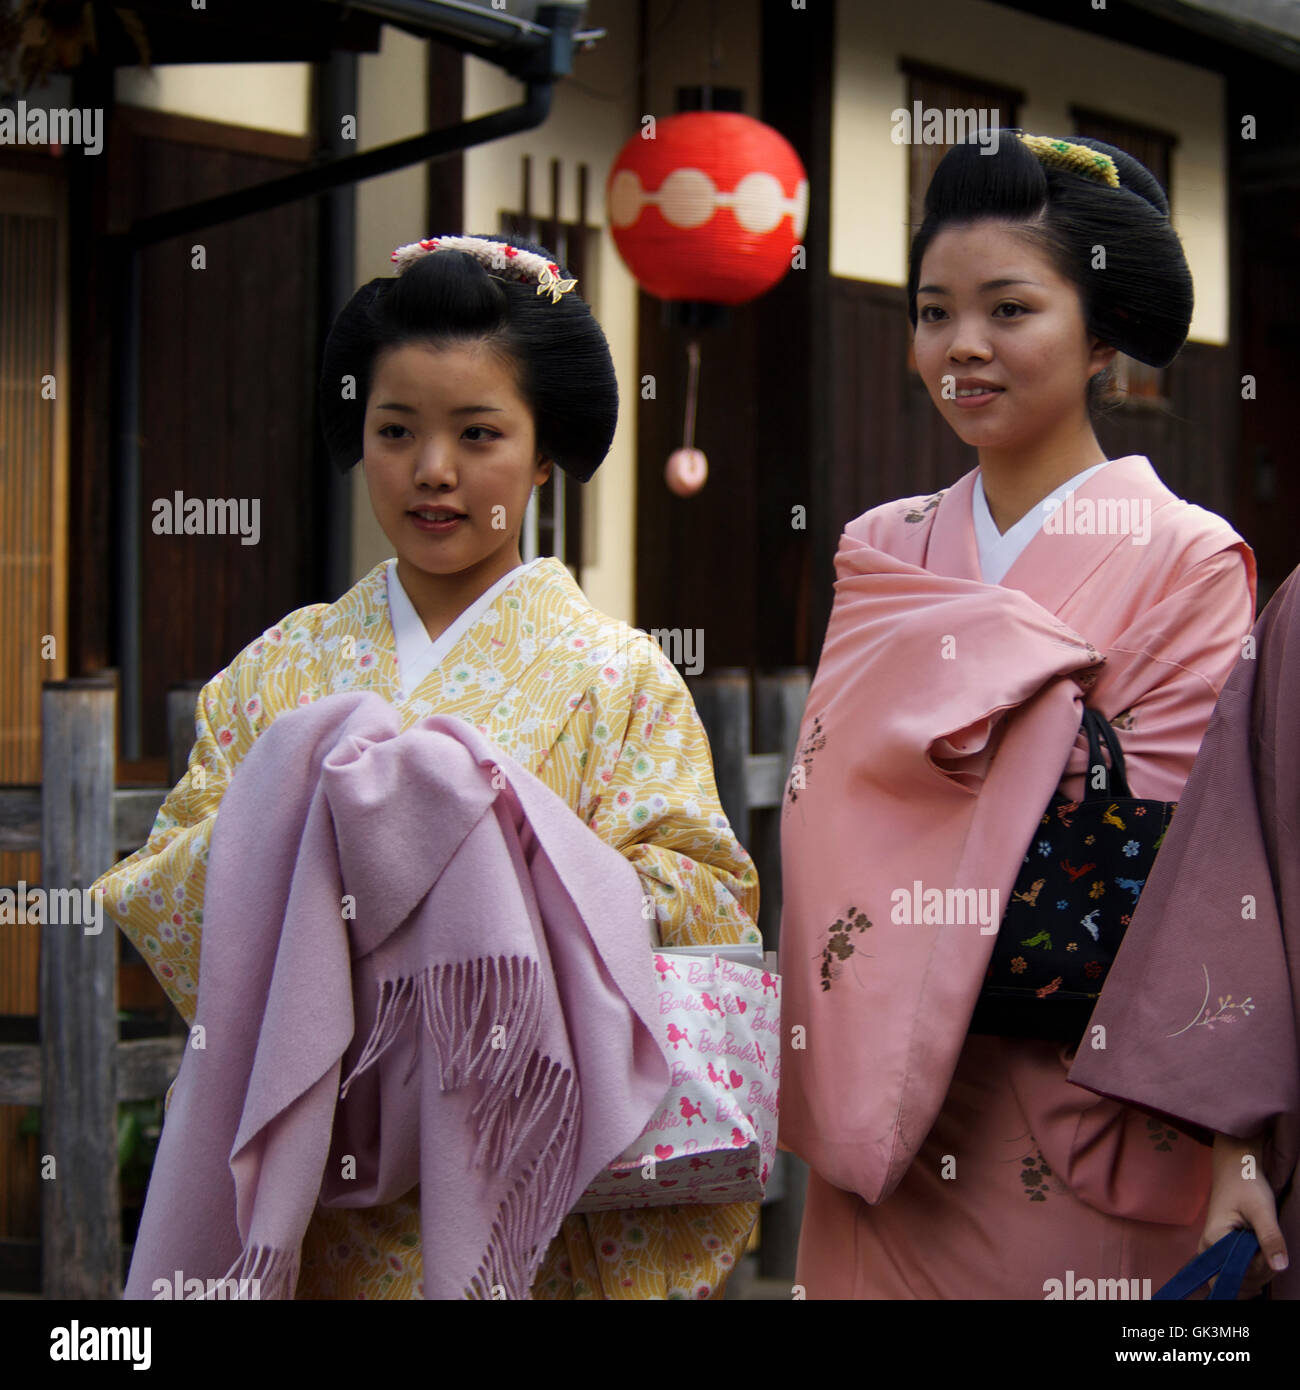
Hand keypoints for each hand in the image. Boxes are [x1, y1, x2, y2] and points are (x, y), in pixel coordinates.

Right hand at [1200, 1131, 1288, 1297]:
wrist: (1235, 1171)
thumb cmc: (1246, 1186)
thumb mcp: (1262, 1209)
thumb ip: (1270, 1237)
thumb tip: (1280, 1267)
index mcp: (1213, 1241)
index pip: (1238, 1273)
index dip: (1260, 1269)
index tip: (1270, 1250)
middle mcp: (1208, 1251)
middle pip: (1235, 1281)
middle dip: (1260, 1275)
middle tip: (1272, 1251)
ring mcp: (1213, 1252)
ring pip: (1237, 1280)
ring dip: (1258, 1275)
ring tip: (1268, 1252)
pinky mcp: (1221, 1251)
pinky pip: (1235, 1273)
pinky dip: (1253, 1274)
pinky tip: (1263, 1260)